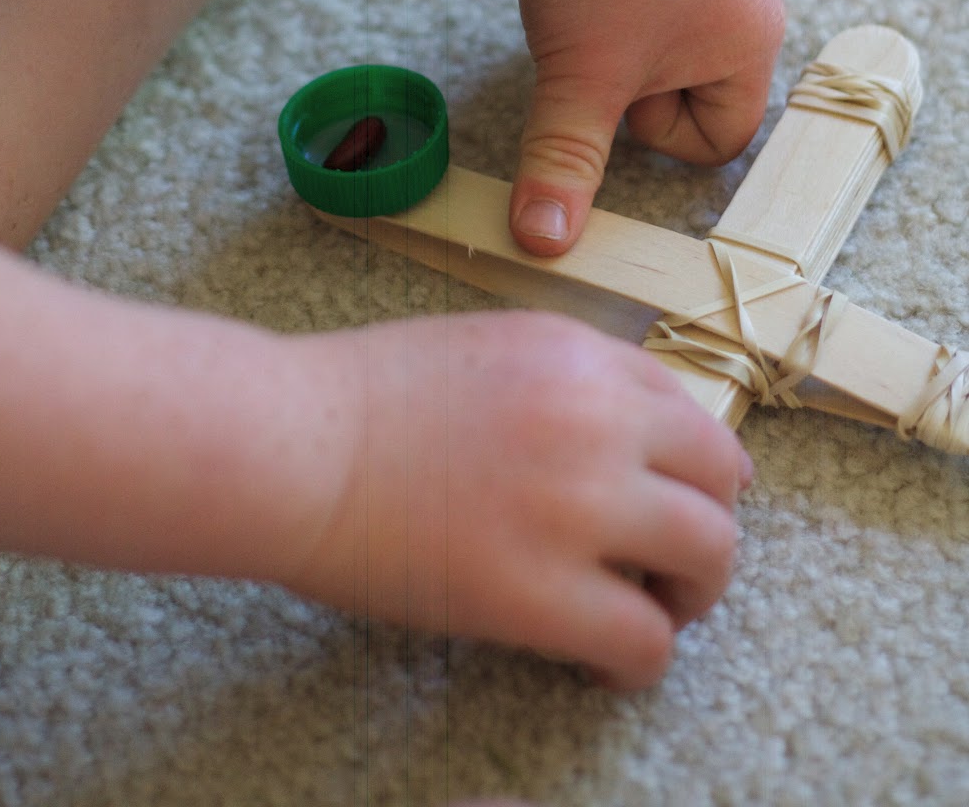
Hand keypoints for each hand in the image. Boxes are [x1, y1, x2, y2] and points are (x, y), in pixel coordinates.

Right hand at [281, 310, 749, 689]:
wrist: (289, 441)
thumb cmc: (360, 396)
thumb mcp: (483, 348)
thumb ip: (561, 381)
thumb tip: (620, 439)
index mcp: (578, 354)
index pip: (688, 408)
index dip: (691, 464)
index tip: (677, 497)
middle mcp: (595, 417)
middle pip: (722, 475)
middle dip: (710, 522)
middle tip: (673, 562)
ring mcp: (574, 503)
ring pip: (708, 555)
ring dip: (692, 593)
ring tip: (650, 613)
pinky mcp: (538, 593)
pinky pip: (643, 641)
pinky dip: (638, 662)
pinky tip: (601, 663)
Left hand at [484, 0, 784, 254]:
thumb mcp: (576, 81)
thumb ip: (564, 167)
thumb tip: (544, 244)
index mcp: (755, 38)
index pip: (719, 136)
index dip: (653, 128)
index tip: (608, 83)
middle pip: (701, 82)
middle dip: (639, 78)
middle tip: (592, 41)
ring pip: (677, 27)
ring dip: (628, 32)